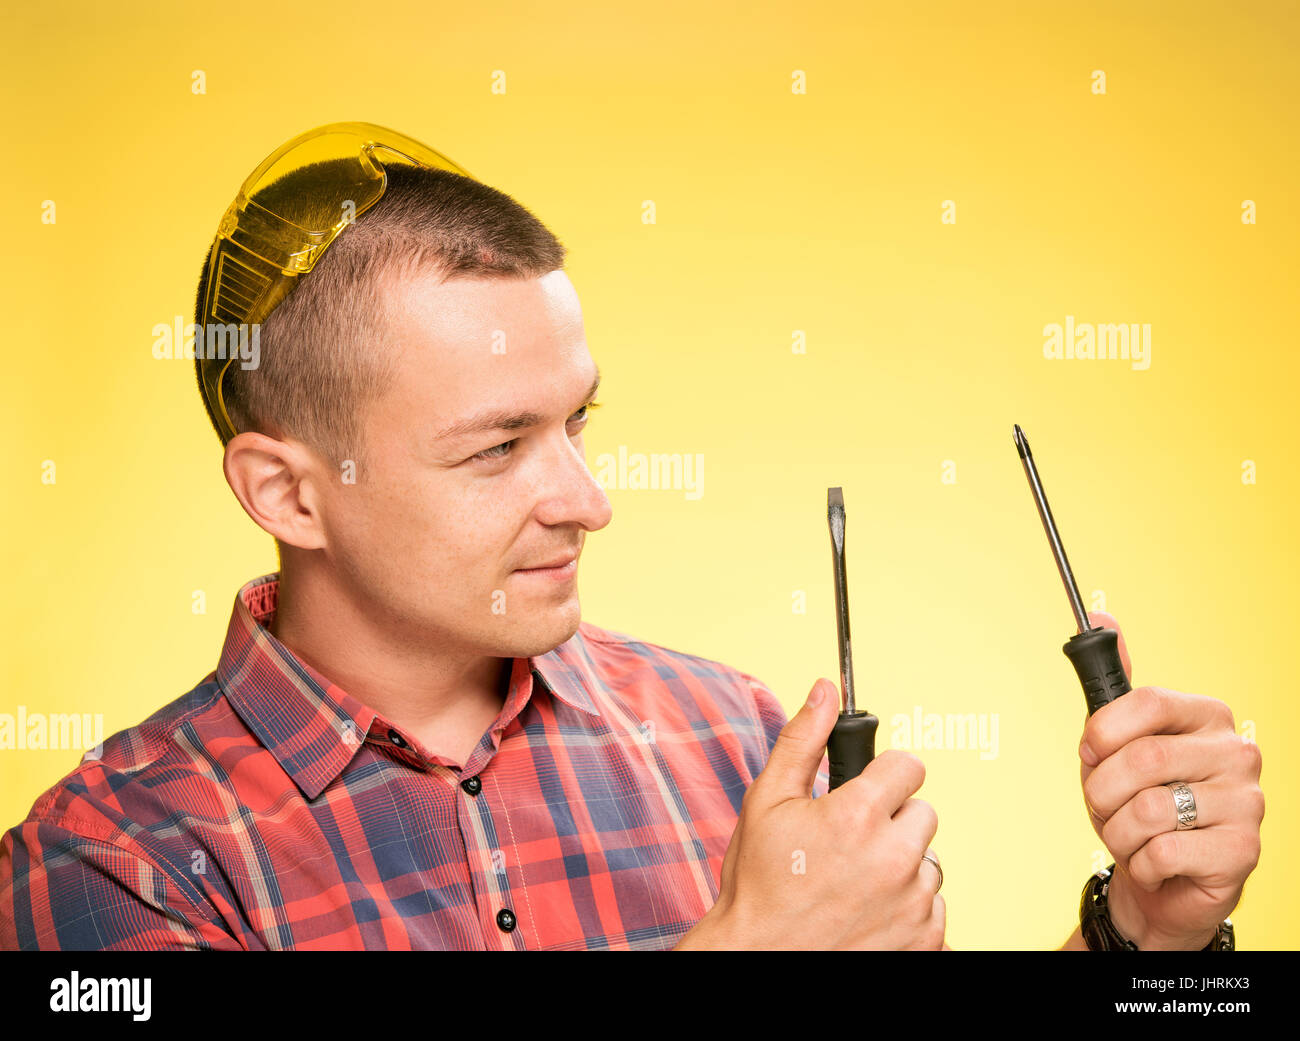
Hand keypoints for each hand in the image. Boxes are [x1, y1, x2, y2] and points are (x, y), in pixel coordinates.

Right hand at [676, 678, 943, 949]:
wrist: (760, 959)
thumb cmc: (759, 885)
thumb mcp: (767, 802)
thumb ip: (802, 740)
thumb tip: (824, 692)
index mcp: (856, 816)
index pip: (909, 766)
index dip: (883, 776)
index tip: (866, 793)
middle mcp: (893, 858)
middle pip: (923, 812)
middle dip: (891, 822)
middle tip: (850, 844)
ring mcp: (912, 903)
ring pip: (928, 861)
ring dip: (901, 866)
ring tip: (856, 881)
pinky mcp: (924, 938)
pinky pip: (934, 906)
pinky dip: (907, 907)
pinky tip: (869, 910)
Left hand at [1078, 611, 1262, 949]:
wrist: (1162, 880)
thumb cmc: (1136, 803)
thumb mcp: (1114, 741)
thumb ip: (1111, 683)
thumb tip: (1100, 616)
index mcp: (1206, 715)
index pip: (1146, 701)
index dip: (1103, 731)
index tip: (1090, 753)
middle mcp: (1236, 751)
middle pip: (1142, 758)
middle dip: (1101, 790)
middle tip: (1104, 806)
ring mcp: (1246, 802)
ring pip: (1149, 809)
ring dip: (1118, 831)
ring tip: (1130, 836)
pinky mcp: (1244, 851)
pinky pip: (1163, 852)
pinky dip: (1139, 862)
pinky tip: (1152, 862)